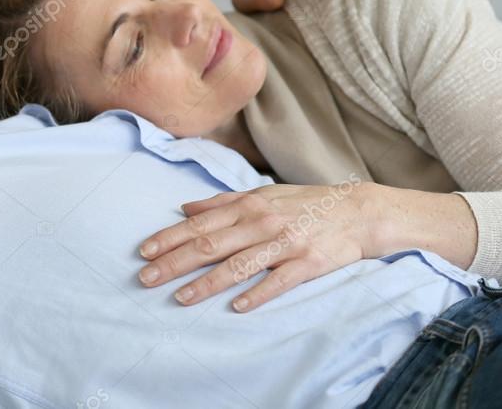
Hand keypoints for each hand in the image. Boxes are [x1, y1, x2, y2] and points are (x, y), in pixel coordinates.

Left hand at [137, 181, 373, 311]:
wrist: (358, 211)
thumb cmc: (303, 203)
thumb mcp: (261, 194)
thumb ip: (221, 202)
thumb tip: (184, 207)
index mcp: (247, 206)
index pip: (199, 224)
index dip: (169, 238)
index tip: (144, 253)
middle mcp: (261, 222)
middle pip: (210, 245)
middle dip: (175, 263)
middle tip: (147, 279)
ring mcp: (285, 243)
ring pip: (238, 265)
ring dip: (207, 283)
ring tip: (181, 298)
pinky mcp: (309, 263)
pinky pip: (279, 280)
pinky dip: (257, 293)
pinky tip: (236, 307)